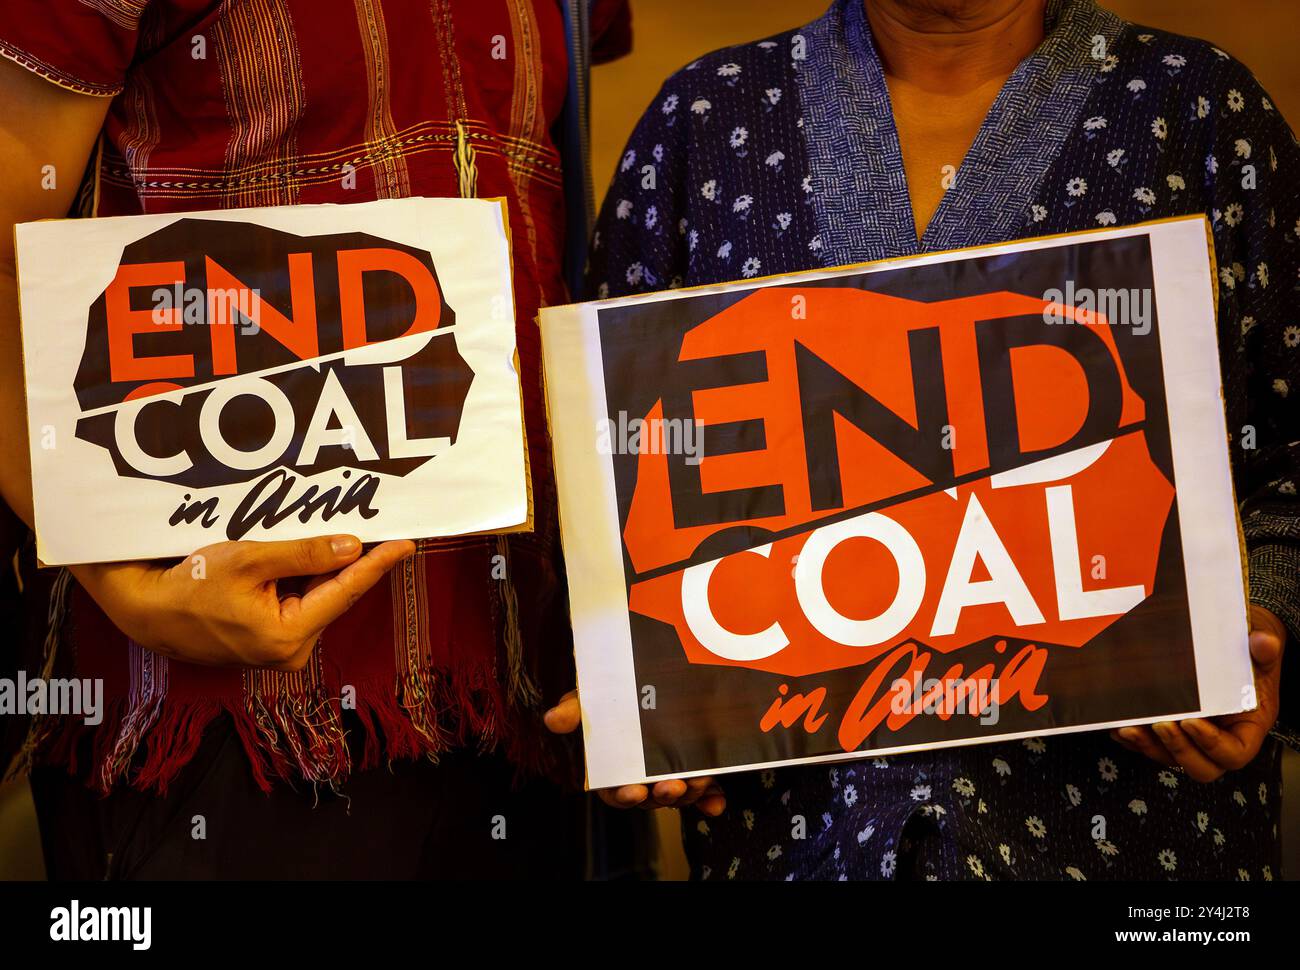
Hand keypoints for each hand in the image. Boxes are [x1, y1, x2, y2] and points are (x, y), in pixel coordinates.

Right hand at [72, 535, 414, 670]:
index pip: (346, 590)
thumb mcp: (248, 561)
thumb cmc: (189, 585)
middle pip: (334, 594)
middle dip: (353, 561)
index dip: (379, 563)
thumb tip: (352, 546)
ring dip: (326, 569)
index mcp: (288, 636)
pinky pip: (300, 603)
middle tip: (380, 527)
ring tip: (340, 535)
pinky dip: (306, 580)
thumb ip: (303, 554)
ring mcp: (281, 650)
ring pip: (318, 597)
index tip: (408, 543)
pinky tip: (310, 556)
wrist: (148, 612)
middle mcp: (291, 651)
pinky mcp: (271, 642)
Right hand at [544, 689, 726, 814]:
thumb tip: (552, 719)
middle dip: (661, 796)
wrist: (649, 679)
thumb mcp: (592, 698)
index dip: (623, 795)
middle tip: (671, 787)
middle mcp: (643, 777)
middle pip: (651, 798)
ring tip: (698, 781)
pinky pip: (705, 793)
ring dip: (689, 794)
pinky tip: (717, 804)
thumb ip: (576, 710)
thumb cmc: (613, 695)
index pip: (615, 792)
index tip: (633, 790)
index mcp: (614, 769)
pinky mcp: (696, 771)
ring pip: (679, 796)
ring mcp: (671, 776)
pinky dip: (711, 800)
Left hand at [1111, 605, 1285, 781]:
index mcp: (1246, 727)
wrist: (1230, 642)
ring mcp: (1191, 737)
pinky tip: (1117, 727)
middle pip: (1201, 767)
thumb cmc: (1244, 651)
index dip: (1213, 746)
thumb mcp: (1258, 646)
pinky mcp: (1168, 729)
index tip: (1191, 722)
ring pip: (1170, 758)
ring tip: (1128, 728)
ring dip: (1148, 746)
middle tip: (1160, 725)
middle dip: (1178, 750)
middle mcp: (1218, 738)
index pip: (1234, 754)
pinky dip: (1132, 740)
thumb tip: (1264, 643)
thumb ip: (1264, 649)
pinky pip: (1149, 745)